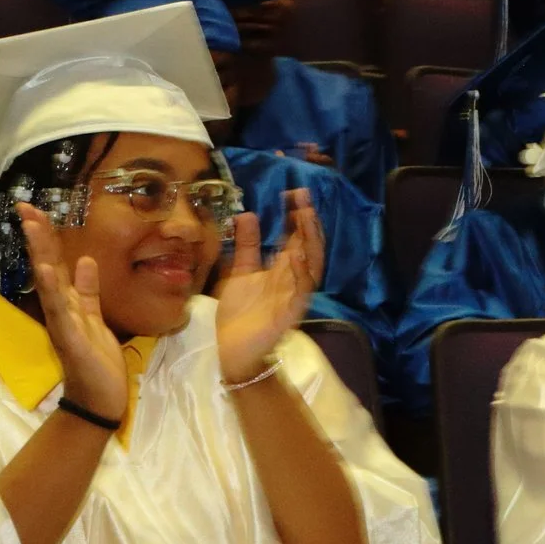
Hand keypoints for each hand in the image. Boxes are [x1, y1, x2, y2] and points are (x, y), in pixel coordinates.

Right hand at [18, 203, 129, 420]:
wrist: (99, 400)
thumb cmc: (97, 360)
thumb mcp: (95, 319)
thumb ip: (89, 292)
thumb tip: (87, 260)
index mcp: (67, 304)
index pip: (55, 264)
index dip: (46, 238)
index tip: (36, 210)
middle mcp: (60, 310)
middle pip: (47, 267)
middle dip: (38, 238)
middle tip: (26, 207)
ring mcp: (62, 324)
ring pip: (50, 284)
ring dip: (42, 255)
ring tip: (33, 227)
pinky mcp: (70, 339)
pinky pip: (61, 312)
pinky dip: (54, 291)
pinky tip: (49, 270)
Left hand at [216, 191, 321, 379]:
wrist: (233, 350)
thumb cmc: (239, 314)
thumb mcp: (239, 272)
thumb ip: (246, 246)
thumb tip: (247, 213)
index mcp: (282, 270)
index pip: (295, 237)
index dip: (296, 216)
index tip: (294, 193)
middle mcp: (292, 279)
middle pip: (309, 247)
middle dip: (308, 222)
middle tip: (303, 197)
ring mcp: (294, 295)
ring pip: (311, 265)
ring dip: (310, 242)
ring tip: (305, 217)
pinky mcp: (290, 313)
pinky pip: (301, 291)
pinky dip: (300, 273)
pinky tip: (295, 255)